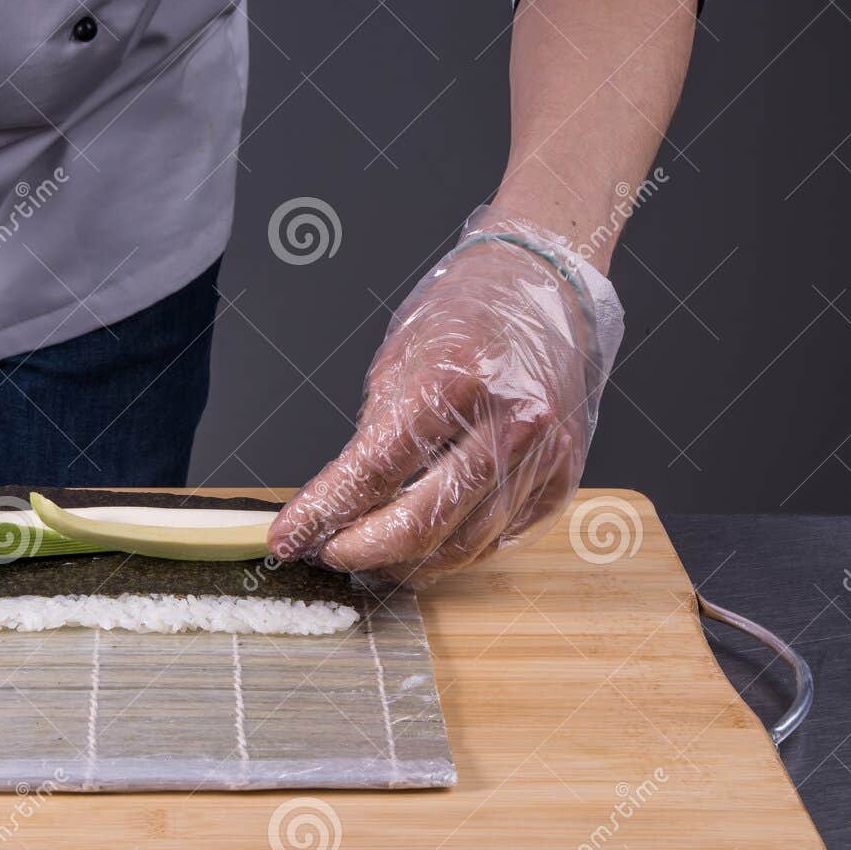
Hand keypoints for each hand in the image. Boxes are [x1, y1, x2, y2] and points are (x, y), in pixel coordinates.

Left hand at [269, 225, 604, 586]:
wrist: (541, 286)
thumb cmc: (464, 315)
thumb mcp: (397, 363)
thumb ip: (370, 441)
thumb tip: (335, 506)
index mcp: (456, 382)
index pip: (374, 472)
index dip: (323, 514)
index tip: (287, 538)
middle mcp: (509, 424)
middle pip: (422, 526)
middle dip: (359, 551)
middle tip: (326, 552)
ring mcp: (544, 457)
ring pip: (461, 548)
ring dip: (404, 563)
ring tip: (367, 555)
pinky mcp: (563, 480)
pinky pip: (498, 541)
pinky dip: (453, 550)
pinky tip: (421, 545)